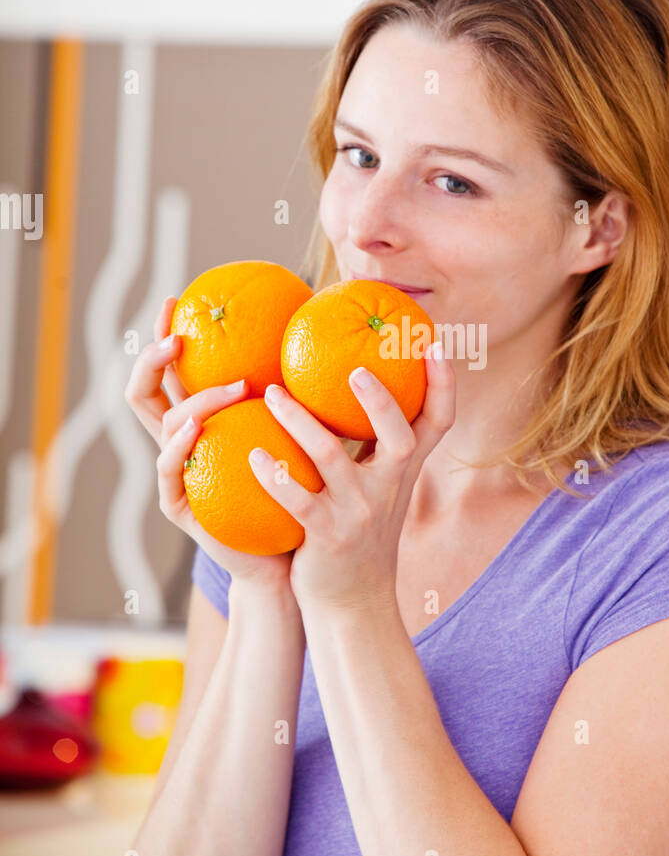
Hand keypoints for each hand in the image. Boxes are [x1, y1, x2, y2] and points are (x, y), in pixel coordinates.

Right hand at [123, 295, 294, 589]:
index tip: (179, 298)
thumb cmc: (301, 489)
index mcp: (207, 419)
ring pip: (164, 424)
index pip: (175, 370)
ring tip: (233, 386)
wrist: (293, 557)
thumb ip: (303, 391)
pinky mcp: (182, 506)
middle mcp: (185, 441)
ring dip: (198, 399)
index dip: (167, 334)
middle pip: (147, 390)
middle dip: (154, 357)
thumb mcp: (301, 432)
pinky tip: (195, 431)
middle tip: (179, 335)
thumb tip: (333, 334)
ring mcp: (179, 473)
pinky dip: (179, 447)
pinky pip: (170, 471)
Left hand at [249, 342, 455, 617]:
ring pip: (332, 459)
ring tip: (271, 394)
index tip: (432, 343)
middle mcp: (389, 489)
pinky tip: (253, 455)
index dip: (443, 385)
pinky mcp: (326, 538)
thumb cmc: (358, 534)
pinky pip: (298, 501)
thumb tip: (354, 382)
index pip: (439, 423)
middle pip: (401, 438)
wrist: (353, 604)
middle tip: (355, 368)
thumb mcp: (379, 489)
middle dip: (381, 401)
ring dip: (300, 422)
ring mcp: (360, 514)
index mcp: (404, 472)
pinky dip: (275, 476)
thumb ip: (373, 445)